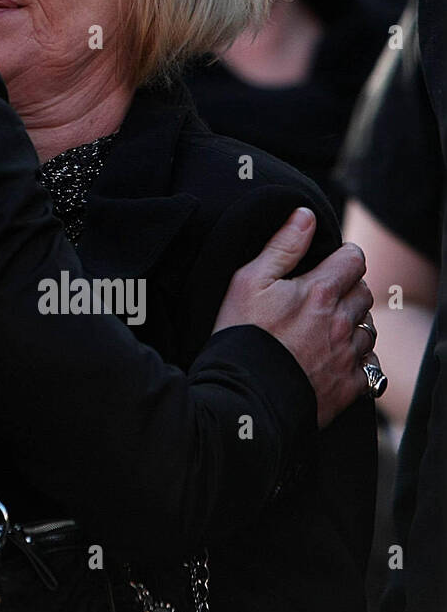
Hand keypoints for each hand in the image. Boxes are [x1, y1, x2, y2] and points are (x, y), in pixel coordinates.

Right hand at [215, 207, 380, 428]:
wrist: (244, 395)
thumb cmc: (240, 334)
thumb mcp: (248, 280)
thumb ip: (282, 246)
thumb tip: (305, 216)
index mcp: (320, 292)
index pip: (354, 260)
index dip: (342, 257)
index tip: (327, 263)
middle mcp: (342, 322)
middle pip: (364, 293)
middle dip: (347, 289)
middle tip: (319, 296)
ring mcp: (348, 356)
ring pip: (369, 328)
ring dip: (353, 323)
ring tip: (325, 328)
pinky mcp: (349, 386)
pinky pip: (370, 365)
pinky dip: (357, 358)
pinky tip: (334, 357)